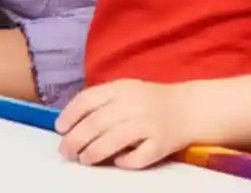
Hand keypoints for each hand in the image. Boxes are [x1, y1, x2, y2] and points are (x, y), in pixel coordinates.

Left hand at [55, 79, 196, 168]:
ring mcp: (148, 124)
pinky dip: (125, 162)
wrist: (190, 107)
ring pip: (113, 140)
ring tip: (83, 159)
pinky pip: (139, 157)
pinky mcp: (162, 143)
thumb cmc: (149, 101)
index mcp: (120, 88)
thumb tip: (69, 124)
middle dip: (75, 140)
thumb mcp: (124, 91)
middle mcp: (133, 104)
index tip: (60, 129)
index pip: (87, 99)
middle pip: (96, 123)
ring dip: (93, 152)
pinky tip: (117, 162)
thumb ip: (100, 102)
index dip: (69, 115)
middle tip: (66, 151)